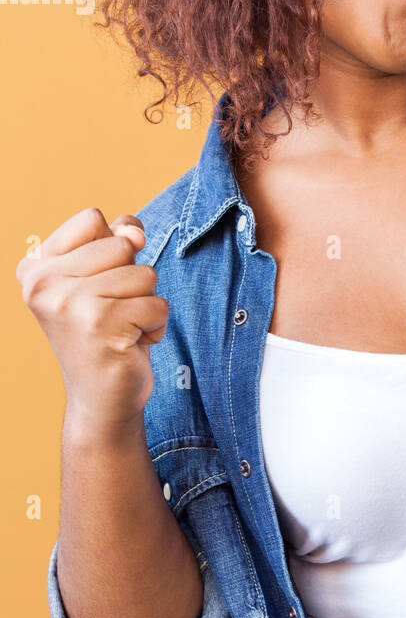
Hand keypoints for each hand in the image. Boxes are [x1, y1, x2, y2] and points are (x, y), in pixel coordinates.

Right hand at [16, 207, 167, 434]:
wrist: (101, 399)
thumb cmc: (106, 329)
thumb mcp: (106, 274)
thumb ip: (118, 238)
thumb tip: (133, 233)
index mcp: (34, 267)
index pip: (93, 219)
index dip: (112, 244)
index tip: (98, 282)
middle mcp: (42, 284)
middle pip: (122, 244)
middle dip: (132, 277)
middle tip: (111, 311)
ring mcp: (69, 304)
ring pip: (145, 274)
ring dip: (145, 302)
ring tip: (121, 328)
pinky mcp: (101, 325)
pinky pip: (158, 304)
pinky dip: (155, 326)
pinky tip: (130, 344)